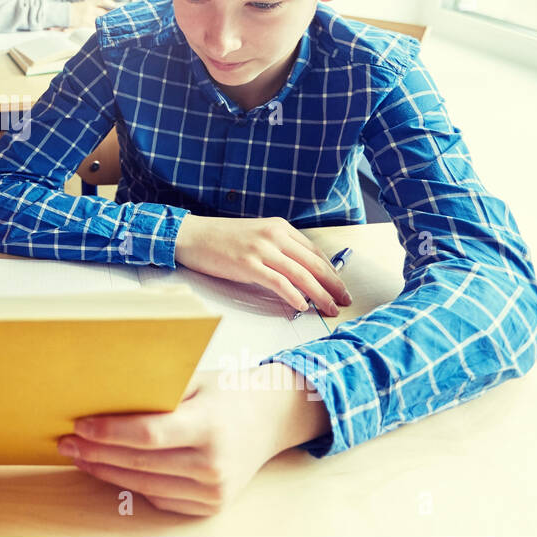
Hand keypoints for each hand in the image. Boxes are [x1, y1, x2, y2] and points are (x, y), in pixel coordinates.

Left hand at [56, 364, 329, 515]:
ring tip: (80, 456)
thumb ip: (155, 388)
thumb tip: (103, 390)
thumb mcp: (195, 380)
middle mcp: (212, 463)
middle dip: (96, 452)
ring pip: (144, 485)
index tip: (80, 424)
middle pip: (140, 463)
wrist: (269, 420)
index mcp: (209, 425)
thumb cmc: (226, 393)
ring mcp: (213, 490)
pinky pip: (159, 498)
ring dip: (105, 471)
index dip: (109, 432)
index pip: (148, 434)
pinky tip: (109, 469)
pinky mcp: (210, 505)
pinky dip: (130, 485)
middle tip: (67, 441)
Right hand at [69, 0, 117, 28]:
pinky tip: (104, 28)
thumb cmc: (76, 8)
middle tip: (118, 17)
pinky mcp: (84, 25)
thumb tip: (109, 9)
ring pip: (100, 20)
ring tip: (113, 24)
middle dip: (111, 15)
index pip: (103, 0)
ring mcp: (87, 18)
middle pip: (104, 12)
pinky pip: (95, 27)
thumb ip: (96, 6)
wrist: (63, 14)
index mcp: (90, 2)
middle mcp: (89, 9)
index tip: (117, 6)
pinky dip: (100, 27)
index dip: (111, 3)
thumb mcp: (86, 4)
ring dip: (107, 22)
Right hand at [175, 215, 350, 316]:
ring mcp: (261, 250)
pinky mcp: (248, 265)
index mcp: (279, 227)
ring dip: (320, 295)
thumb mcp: (255, 235)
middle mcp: (274, 236)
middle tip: (344, 301)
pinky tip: (302, 306)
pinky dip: (294, 296)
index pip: (314, 251)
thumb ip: (277, 248)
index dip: (331, 271)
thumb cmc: (220, 238)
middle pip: (313, 264)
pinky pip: (279, 283)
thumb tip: (298, 271)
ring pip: (301, 275)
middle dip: (333, 285)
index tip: (339, 286)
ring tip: (329, 308)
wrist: (191, 235)